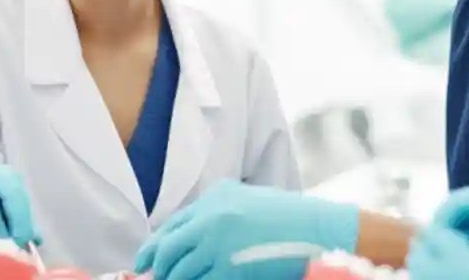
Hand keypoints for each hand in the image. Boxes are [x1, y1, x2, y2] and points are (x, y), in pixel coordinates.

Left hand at [134, 181, 358, 279]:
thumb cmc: (293, 218)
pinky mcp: (229, 270)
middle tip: (152, 279)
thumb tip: (194, 236)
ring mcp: (218, 245)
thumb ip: (220, 213)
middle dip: (157, 267)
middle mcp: (211, 218)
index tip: (146, 261)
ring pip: (179, 272)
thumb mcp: (251, 201)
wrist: (322, 230)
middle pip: (168, 248)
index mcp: (216, 198)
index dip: (155, 246)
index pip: (172, 225)